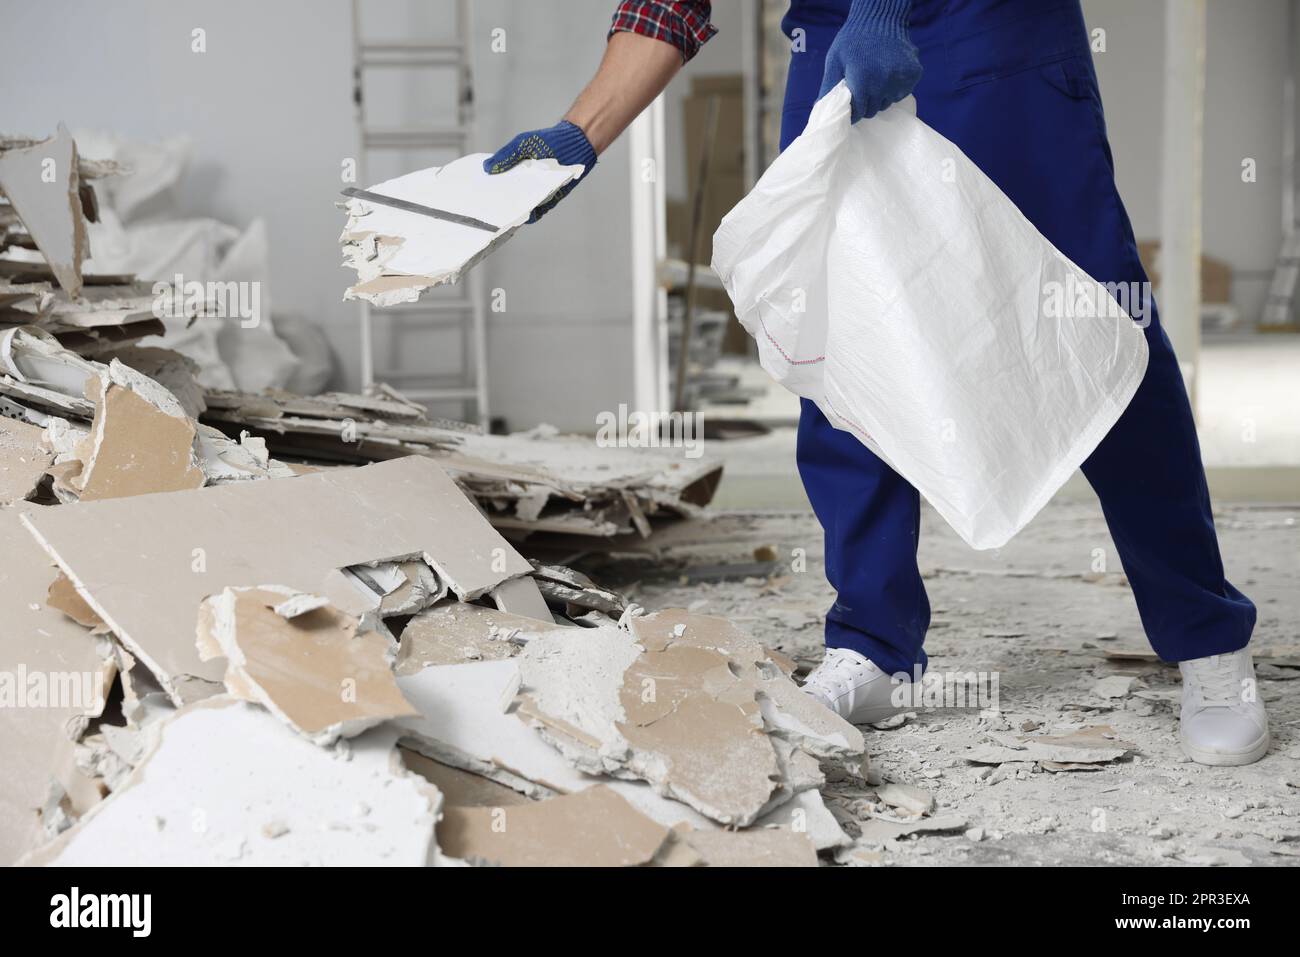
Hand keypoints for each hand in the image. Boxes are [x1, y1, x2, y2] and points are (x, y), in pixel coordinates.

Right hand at [482, 120, 596, 222]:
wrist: (574, 145)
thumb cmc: (547, 141)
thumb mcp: (522, 144)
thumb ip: (505, 156)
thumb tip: (487, 168)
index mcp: (515, 171)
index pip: (499, 184)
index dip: (489, 189)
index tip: (478, 195)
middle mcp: (525, 184)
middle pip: (509, 198)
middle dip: (499, 204)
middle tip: (487, 211)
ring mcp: (537, 193)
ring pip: (523, 207)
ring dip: (515, 212)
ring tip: (504, 216)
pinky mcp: (550, 199)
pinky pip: (539, 211)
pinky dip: (532, 214)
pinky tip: (525, 215)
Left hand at [818, 0, 921, 122]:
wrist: (880, 18)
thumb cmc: (852, 40)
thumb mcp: (834, 61)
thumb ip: (828, 87)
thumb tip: (821, 108)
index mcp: (862, 82)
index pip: (859, 112)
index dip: (854, 110)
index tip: (852, 102)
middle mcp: (883, 84)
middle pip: (874, 109)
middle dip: (866, 103)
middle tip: (863, 88)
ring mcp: (900, 79)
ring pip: (888, 102)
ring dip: (881, 96)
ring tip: (875, 79)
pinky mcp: (913, 74)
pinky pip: (902, 92)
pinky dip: (896, 87)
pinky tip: (889, 73)